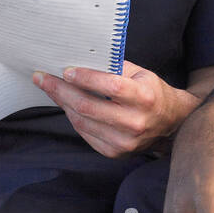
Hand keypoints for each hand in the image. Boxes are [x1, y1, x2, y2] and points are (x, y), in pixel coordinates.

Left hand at [32, 61, 197, 157]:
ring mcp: (123, 141)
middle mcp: (134, 122)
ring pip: (82, 121)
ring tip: (51, 89)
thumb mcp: (141, 74)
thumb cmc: (152, 93)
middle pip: (88, 106)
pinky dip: (73, 117)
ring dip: (62, 104)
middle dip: (61, 91)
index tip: (65, 70)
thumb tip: (81, 60)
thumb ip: (114, 68)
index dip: (85, 78)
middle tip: (43, 78)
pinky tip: (67, 105)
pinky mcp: (114, 152)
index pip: (110, 87)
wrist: (171, 124)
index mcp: (144, 97)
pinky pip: (85, 133)